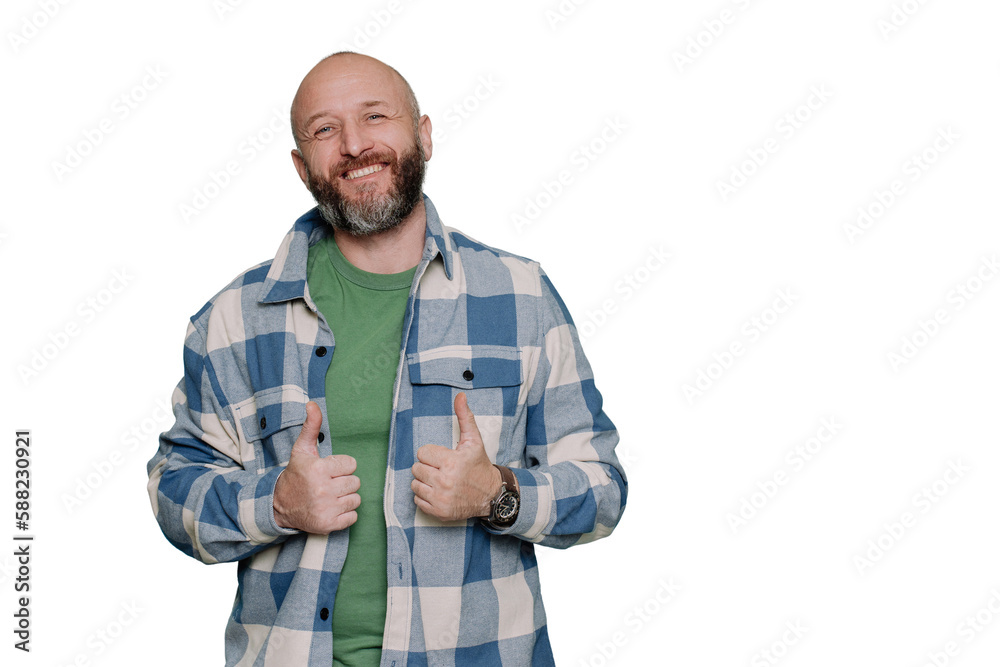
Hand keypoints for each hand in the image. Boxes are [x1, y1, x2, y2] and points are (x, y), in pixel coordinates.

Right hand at [273, 401, 359, 532]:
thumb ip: (311, 426)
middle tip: (329, 484)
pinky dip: (345, 514)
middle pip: (355, 482)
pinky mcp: (328, 525)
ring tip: (330, 496)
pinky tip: (332, 509)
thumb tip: (312, 404)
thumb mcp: (302, 449)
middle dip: (344, 482)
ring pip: (356, 499)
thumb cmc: (296, 474)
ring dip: (346, 498)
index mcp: (318, 469)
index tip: (328, 470)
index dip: (341, 466)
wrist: (280, 505)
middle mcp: (322, 490)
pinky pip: (353, 517)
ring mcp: (325, 509)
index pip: (351, 464)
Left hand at [411, 392, 501, 521]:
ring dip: (424, 482)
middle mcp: (445, 481)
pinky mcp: (438, 512)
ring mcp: (441, 498)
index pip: (422, 453)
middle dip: (427, 467)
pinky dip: (425, 496)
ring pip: (415, 484)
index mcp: (452, 462)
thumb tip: (460, 396)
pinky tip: (439, 492)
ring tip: (439, 480)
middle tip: (441, 469)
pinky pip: (417, 500)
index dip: (432, 454)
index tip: (443, 458)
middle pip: (416, 468)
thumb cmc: (478, 466)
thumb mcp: (474, 440)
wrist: (491, 495)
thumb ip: (464, 417)